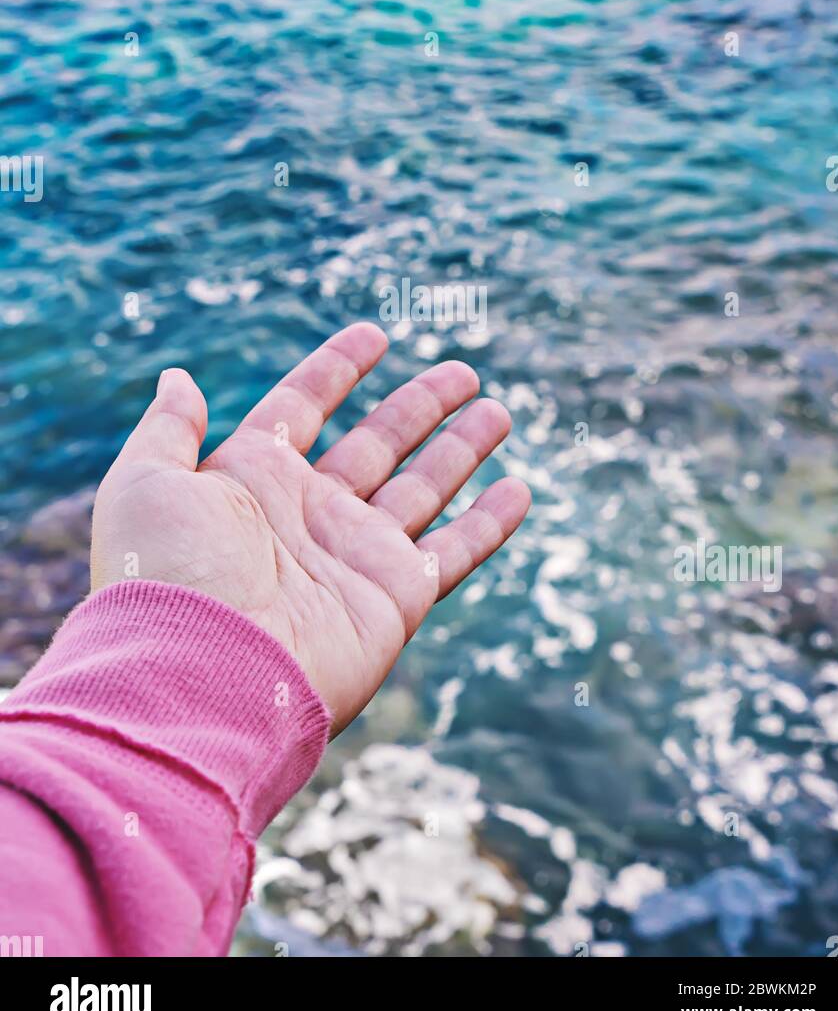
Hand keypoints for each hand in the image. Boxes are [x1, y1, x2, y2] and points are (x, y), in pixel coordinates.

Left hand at [91, 324, 529, 732]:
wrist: (200, 676)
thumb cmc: (165, 578)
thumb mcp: (145, 483)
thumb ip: (169, 428)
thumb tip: (178, 376)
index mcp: (252, 479)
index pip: (304, 406)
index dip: (338, 369)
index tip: (376, 334)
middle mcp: (309, 514)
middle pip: (379, 442)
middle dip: (420, 405)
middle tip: (464, 371)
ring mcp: (355, 555)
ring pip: (425, 488)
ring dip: (463, 448)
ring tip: (500, 410)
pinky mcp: (395, 597)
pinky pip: (455, 551)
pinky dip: (490, 523)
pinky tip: (519, 490)